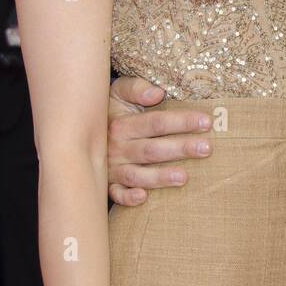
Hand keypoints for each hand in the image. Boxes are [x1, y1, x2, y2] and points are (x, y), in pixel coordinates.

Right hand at [108, 74, 211, 205]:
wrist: (79, 129)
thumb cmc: (109, 108)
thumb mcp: (118, 91)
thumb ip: (136, 87)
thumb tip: (157, 93)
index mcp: (122, 124)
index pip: (156, 123)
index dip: (181, 122)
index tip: (206, 121)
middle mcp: (117, 147)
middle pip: (152, 150)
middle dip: (180, 149)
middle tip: (206, 149)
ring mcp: (112, 168)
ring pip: (137, 175)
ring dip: (160, 177)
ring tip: (184, 177)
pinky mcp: (108, 184)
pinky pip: (116, 194)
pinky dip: (127, 198)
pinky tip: (143, 197)